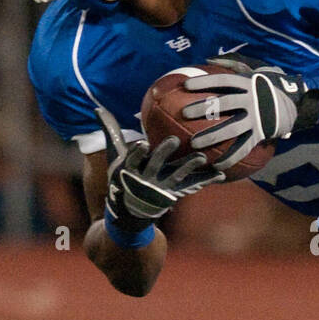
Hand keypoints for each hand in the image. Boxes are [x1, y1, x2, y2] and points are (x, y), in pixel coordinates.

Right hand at [96, 105, 225, 234]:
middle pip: (154, 165)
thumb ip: (111, 132)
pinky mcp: (174, 195)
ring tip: (202, 157)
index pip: (131, 159)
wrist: (130, 211)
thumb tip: (98, 108)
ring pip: (176, 177)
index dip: (136, 153)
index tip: (142, 142)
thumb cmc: (123, 177)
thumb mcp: (115, 157)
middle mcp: (145, 180)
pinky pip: (192, 187)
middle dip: (163, 154)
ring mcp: (161, 189)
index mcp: (129, 169)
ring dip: (189, 167)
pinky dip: (206, 180)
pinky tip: (221, 174)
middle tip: (173, 140)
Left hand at [180, 60, 318, 170]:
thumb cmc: (266, 86)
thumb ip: (232, 64)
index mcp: (247, 83)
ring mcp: (256, 118)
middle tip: (184, 113)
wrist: (294, 104)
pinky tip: (217, 165)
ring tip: (194, 144)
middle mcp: (251, 100)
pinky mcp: (260, 134)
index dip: (204, 82)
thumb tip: (208, 59)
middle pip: (225, 103)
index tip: (185, 86)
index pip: (222, 81)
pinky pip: (243, 148)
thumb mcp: (254, 69)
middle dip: (204, 108)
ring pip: (231, 128)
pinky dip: (230, 157)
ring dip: (212, 136)